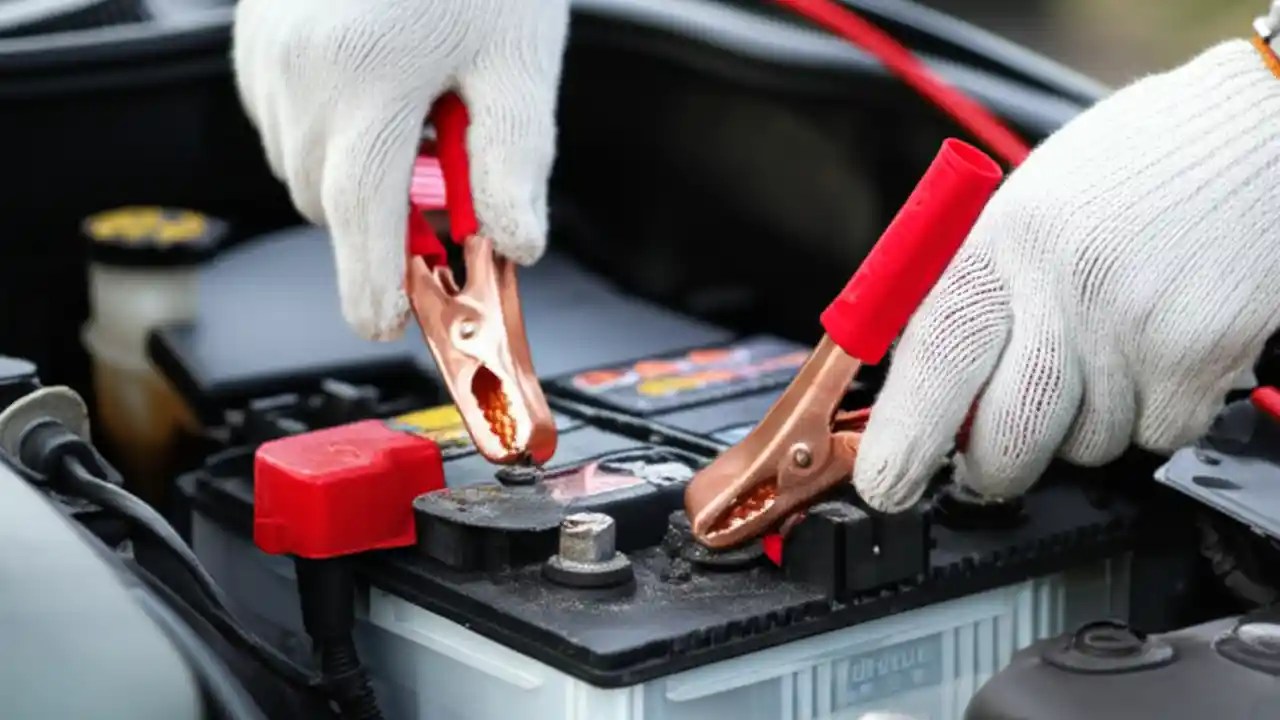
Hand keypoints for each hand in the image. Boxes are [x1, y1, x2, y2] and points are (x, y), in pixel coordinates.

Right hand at [232, 0, 569, 339]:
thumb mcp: (518, 60)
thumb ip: (512, 161)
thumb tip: (514, 244)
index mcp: (369, 83)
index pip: (361, 218)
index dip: (373, 285)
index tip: (381, 326)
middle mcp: (302, 71)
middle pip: (327, 199)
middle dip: (379, 220)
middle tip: (443, 186)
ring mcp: (268, 49)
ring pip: (300, 161)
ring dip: (353, 170)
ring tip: (417, 110)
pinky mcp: (255, 32)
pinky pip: (281, 115)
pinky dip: (325, 126)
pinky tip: (377, 82)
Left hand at [853, 39, 1279, 511]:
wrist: (1255, 132)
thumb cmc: (1130, 173)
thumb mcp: (1024, 210)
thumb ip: (975, 297)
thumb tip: (925, 397)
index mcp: (1003, 240)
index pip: (934, 354)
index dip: (903, 435)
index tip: (884, 484)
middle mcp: (1063, 283)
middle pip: (1004, 437)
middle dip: (994, 465)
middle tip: (998, 446)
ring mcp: (1136, 325)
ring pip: (1084, 448)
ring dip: (1085, 425)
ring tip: (1108, 347)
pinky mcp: (1201, 356)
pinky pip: (1157, 437)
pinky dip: (1155, 415)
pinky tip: (1159, 350)